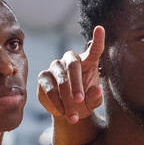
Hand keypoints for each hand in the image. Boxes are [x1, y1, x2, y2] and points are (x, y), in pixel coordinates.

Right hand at [37, 26, 104, 144]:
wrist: (68, 112)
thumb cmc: (84, 102)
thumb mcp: (93, 102)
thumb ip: (96, 97)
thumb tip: (97, 90)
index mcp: (88, 62)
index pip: (94, 50)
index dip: (98, 40)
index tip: (100, 29)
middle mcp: (70, 60)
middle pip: (73, 64)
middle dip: (76, 84)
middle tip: (80, 100)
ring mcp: (55, 67)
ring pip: (60, 79)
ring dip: (66, 98)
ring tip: (73, 116)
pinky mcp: (43, 77)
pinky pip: (49, 87)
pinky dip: (56, 101)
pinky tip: (62, 111)